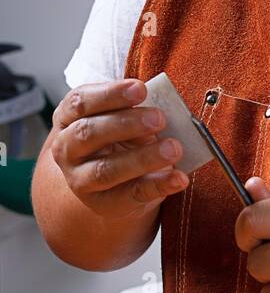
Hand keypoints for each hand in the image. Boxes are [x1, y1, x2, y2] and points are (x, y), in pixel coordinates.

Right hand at [50, 79, 187, 218]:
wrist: (108, 182)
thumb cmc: (118, 138)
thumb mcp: (122, 119)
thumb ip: (137, 110)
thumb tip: (165, 105)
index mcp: (68, 118)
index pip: (80, 102)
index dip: (110, 94)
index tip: (140, 88)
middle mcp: (66, 149)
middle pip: (88, 133)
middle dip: (125, 123)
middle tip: (159, 118)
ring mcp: (81, 180)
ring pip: (106, 169)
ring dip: (143, 158)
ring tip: (174, 148)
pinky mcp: (105, 203)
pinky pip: (133, 194)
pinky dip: (159, 185)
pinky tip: (179, 178)